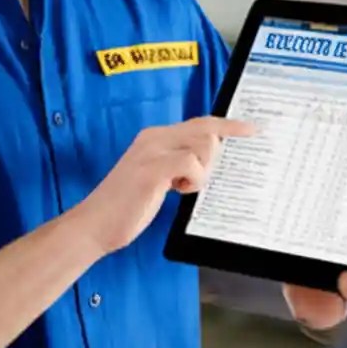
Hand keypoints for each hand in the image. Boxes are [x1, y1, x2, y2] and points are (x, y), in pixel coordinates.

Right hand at [71, 117, 253, 255]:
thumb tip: (208, 163)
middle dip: (215, 157)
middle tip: (197, 181)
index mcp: (155, 137)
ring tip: (181, 187)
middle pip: (206, 130)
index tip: (252, 129)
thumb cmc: (126, 206)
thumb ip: (177, 164)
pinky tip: (178, 191)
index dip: (228, 125)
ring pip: (204, 145)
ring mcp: (152, 151)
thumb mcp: (156, 177)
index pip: (200, 123)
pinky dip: (194, 180)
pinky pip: (191, 164)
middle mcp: (154, 138)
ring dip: (203, 171)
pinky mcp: (152, 170)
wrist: (94, 224)